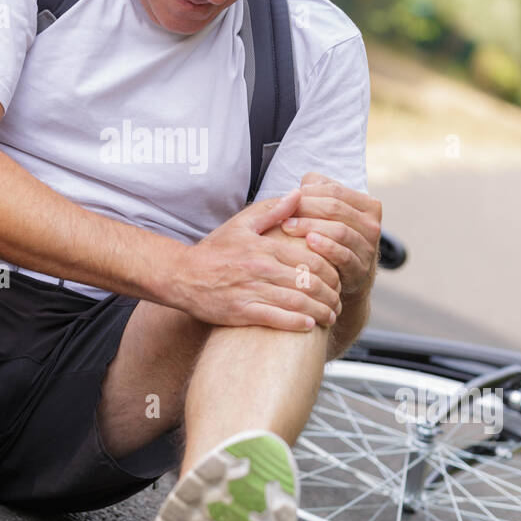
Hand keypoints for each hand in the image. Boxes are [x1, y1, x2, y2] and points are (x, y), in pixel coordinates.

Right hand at [171, 189, 342, 331]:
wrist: (181, 275)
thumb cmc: (214, 251)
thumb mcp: (242, 224)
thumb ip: (273, 210)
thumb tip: (300, 194)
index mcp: (264, 246)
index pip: (310, 257)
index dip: (331, 270)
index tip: (338, 279)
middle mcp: (260, 268)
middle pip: (308, 281)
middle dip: (330, 294)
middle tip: (338, 301)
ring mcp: (250, 291)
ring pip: (296, 302)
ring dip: (320, 311)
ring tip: (330, 317)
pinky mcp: (240, 312)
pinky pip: (275, 319)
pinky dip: (296, 323)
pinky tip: (309, 326)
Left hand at [278, 172, 381, 297]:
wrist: (344, 276)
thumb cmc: (329, 235)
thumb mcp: (328, 210)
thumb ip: (318, 190)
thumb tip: (305, 185)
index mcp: (368, 205)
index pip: (335, 191)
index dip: (309, 193)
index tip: (288, 198)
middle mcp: (372, 225)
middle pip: (335, 208)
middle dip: (305, 208)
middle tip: (282, 214)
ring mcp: (368, 248)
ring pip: (339, 230)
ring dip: (310, 227)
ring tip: (287, 227)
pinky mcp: (361, 270)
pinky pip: (344, 255)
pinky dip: (325, 247)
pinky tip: (308, 242)